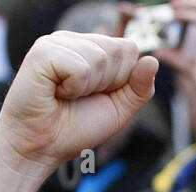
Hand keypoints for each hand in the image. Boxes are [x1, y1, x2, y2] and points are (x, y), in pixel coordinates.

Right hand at [0, 32, 157, 191]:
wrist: (41, 147)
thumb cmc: (75, 128)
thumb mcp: (118, 110)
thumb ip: (139, 88)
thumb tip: (153, 60)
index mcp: (92, 49)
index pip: (129, 49)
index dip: (122, 80)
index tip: (97, 95)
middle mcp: (74, 40)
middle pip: (119, 51)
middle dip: (107, 84)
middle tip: (79, 97)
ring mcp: (57, 42)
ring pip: (101, 58)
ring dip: (88, 88)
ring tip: (65, 95)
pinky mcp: (43, 51)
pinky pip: (81, 67)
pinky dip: (74, 88)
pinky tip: (55, 92)